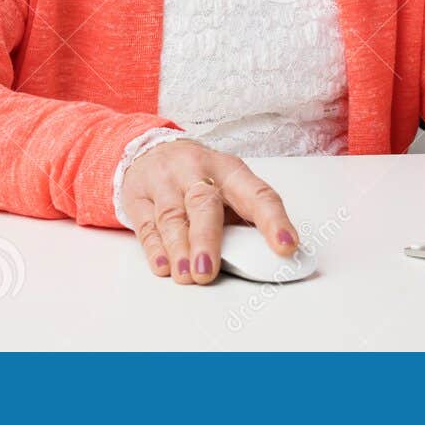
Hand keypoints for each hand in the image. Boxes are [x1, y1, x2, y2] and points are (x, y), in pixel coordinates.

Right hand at [119, 137, 299, 282]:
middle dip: (207, 239)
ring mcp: (166, 182)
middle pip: (204, 203)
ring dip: (179, 247)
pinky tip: (164, 265)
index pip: (258, 194)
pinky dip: (155, 247)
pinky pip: (147, 224)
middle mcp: (197, 172)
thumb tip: (263, 259)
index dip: (273, 221)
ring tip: (187, 274)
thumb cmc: (200, 177)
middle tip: (208, 270)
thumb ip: (242, 219)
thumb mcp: (227, 187)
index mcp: (231, 171)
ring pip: (172, 215)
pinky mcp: (139, 197)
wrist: (152, 150)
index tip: (286, 246)